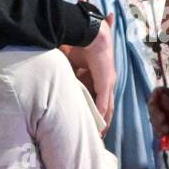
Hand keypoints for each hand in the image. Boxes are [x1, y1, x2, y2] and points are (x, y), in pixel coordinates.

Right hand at [65, 0, 115, 128]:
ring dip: (103, 121)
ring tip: (100, 134)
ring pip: (108, 107)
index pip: (103, 96)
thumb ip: (70, 69)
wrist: (91, 34)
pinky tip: (98, 125)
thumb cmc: (82, 44)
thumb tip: (59, 73)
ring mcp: (108, 83)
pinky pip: (103, 103)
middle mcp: (108, 81)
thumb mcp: (74, 60)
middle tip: (100, 133)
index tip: (96, 119)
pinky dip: (100, 115)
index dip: (99, 108)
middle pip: (108, 105)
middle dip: (104, 119)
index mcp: (103, 76)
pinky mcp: (105, 84)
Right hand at [149, 87, 168, 144]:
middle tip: (162, 120)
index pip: (158, 92)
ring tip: (166, 129)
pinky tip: (163, 135)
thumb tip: (161, 96)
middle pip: (153, 106)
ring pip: (153, 119)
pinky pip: (157, 129)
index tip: (153, 104)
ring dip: (156, 125)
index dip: (154, 97)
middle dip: (155, 114)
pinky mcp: (166, 128)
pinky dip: (158, 132)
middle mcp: (167, 106)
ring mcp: (166, 117)